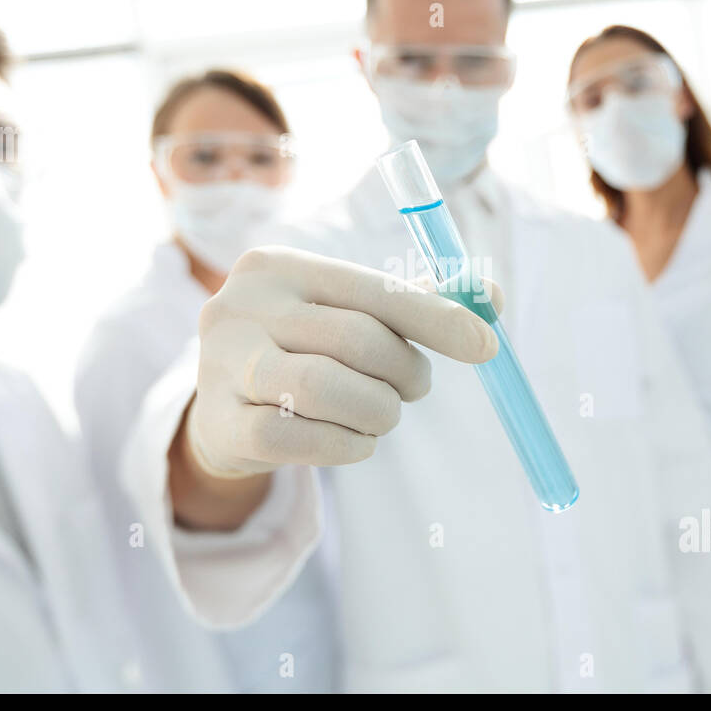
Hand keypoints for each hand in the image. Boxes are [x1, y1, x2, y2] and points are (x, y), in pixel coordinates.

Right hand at [185, 245, 502, 478]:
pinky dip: (345, 444)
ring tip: (384, 416)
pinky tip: (357, 443)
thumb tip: (492, 296)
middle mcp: (241, 306)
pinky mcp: (218, 422)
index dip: (436, 318)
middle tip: (416, 390)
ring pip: (322, 386)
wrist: (222, 412)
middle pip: (354, 338)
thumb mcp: (347, 316)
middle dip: (405, 372)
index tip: (486, 345)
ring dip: (376, 410)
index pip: (373, 288)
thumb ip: (414, 304)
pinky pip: (295, 437)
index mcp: (278, 266)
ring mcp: (221, 364)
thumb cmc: (302, 352)